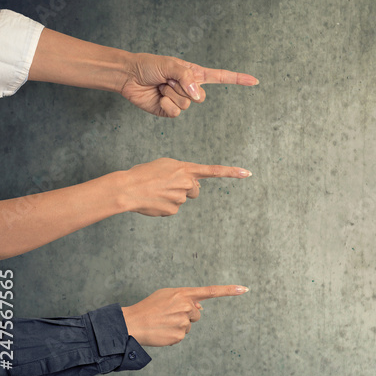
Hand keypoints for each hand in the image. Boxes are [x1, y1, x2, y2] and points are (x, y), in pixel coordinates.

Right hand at [116, 158, 250, 215]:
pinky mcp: (173, 210)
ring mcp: (181, 198)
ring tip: (156, 191)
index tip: (248, 174)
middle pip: (195, 190)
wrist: (127, 188)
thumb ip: (182, 172)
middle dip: (186, 189)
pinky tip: (154, 201)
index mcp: (186, 169)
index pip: (213, 171)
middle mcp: (187, 183)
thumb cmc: (143, 174)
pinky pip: (173, 209)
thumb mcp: (165, 165)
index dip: (232, 172)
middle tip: (167, 185)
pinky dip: (164, 206)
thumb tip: (192, 184)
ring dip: (172, 196)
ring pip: (183, 199)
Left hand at [119, 53, 257, 116]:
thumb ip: (187, 78)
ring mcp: (181, 101)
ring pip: (187, 105)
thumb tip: (198, 96)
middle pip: (201, 97)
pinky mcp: (170, 111)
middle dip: (183, 88)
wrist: (129, 76)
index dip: (239, 79)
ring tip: (160, 86)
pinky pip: (176, 113)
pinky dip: (166, 104)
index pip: (222, 77)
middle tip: (167, 80)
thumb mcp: (171, 65)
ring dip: (171, 94)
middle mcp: (190, 88)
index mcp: (195, 74)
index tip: (255, 81)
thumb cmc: (149, 65)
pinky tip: (157, 97)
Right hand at [121, 285, 247, 345]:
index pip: (211, 291)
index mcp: (184, 294)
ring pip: (189, 326)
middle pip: (197, 314)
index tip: (245, 289)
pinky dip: (173, 335)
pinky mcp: (179, 336)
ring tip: (163, 323)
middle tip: (168, 315)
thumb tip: (201, 306)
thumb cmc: (148, 307)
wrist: (132, 323)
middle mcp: (186, 307)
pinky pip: (182, 336)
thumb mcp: (166, 295)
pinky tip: (162, 332)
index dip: (229, 290)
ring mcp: (183, 322)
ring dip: (179, 325)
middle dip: (187, 315)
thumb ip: (185, 298)